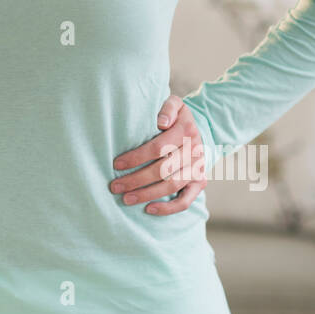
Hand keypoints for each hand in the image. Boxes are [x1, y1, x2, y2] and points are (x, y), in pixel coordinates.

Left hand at [108, 94, 205, 215]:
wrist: (199, 129)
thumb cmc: (176, 117)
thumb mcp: (174, 104)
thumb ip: (168, 108)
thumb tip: (161, 122)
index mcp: (186, 131)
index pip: (158, 148)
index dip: (136, 157)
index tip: (116, 164)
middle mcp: (195, 152)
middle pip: (163, 170)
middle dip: (136, 180)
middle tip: (115, 186)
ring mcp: (198, 169)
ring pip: (171, 186)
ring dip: (147, 194)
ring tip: (126, 199)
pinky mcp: (200, 183)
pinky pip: (186, 201)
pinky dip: (168, 208)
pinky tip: (149, 209)